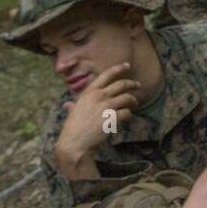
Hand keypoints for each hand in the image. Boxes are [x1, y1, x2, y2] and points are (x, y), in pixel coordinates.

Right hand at [56, 61, 140, 176]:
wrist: (75, 142)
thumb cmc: (73, 128)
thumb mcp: (72, 112)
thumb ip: (73, 106)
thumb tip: (67, 105)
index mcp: (89, 92)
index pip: (107, 74)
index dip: (119, 68)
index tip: (127, 65)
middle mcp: (99, 95)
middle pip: (122, 84)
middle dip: (132, 84)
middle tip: (138, 85)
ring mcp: (106, 106)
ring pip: (127, 98)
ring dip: (134, 101)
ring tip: (135, 105)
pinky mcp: (112, 117)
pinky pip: (127, 113)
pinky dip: (129, 115)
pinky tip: (127, 118)